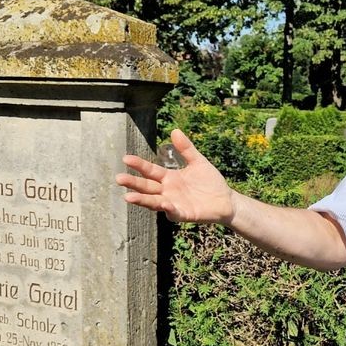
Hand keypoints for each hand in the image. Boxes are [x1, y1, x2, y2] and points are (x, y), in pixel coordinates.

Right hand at [115, 129, 234, 223]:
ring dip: (142, 200)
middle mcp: (167, 192)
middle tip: (118, 178)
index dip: (139, 165)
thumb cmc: (210, 182)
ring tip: (128, 197)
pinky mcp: (183, 214)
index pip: (150, 171)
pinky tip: (163, 203)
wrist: (227, 201)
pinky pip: (173, 212)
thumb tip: (175, 130)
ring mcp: (174, 204)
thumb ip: (186, 149)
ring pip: (154, 202)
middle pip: (147, 187)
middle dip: (133, 183)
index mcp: (169, 178)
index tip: (125, 158)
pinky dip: (167, 208)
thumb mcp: (198, 162)